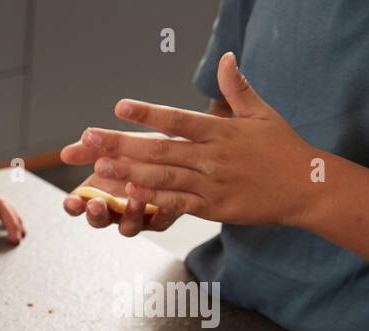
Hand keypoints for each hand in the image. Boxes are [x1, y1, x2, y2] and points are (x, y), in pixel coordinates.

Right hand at [60, 136, 183, 235]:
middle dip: (96, 214)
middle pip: (99, 221)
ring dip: (130, 213)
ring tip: (134, 198)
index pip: (77, 206)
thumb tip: (66, 153)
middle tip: (96, 203)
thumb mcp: (114, 146)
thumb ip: (91, 150)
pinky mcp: (162, 219)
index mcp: (97, 194)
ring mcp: (137, 218)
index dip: (73, 206)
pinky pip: (160, 221)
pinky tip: (165, 202)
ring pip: (128, 227)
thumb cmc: (141, 152)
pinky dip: (162, 213)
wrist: (178, 155)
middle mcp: (114, 210)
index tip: (72, 201)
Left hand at [66, 53, 315, 228]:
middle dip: (122, 144)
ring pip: (163, 177)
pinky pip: (178, 203)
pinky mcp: (213, 207)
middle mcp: (212, 156)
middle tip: (90, 139)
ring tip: (99, 168)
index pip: (178, 119)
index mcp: (221, 131)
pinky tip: (130, 196)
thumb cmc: (281, 148)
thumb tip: (227, 58)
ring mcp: (211, 183)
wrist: (306, 186)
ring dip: (129, 173)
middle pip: (160, 148)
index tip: (120, 106)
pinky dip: (154, 200)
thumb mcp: (262, 113)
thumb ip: (237, 89)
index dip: (148, 112)